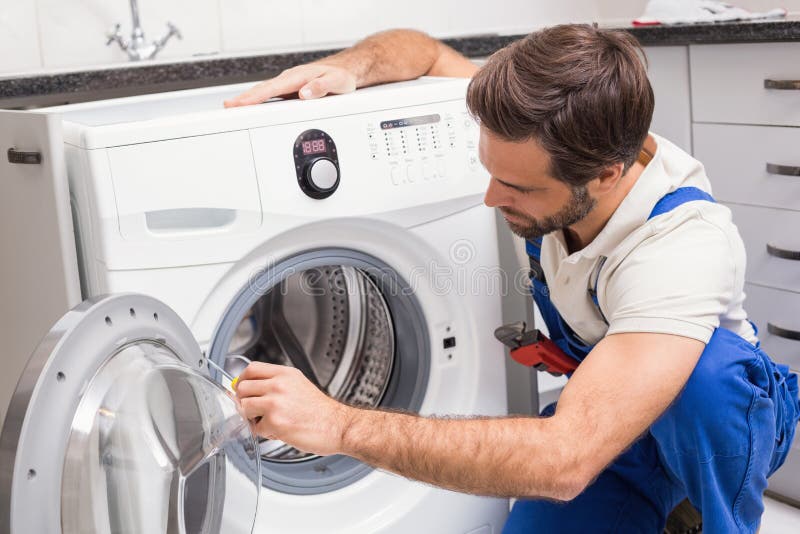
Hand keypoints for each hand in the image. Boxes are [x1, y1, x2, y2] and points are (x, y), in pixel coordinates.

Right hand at [223, 63, 356, 107]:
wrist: (345, 71)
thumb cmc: (342, 77)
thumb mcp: (337, 83)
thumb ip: (321, 88)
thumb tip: (304, 94)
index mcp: (299, 77)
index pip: (273, 88)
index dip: (257, 96)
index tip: (243, 102)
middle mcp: (291, 79)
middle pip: (264, 89)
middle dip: (245, 98)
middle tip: (228, 106)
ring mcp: (289, 85)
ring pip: (265, 91)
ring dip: (249, 99)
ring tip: (233, 107)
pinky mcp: (290, 90)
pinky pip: (271, 94)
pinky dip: (259, 99)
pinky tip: (251, 105)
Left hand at [234, 362, 353, 455]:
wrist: (338, 426)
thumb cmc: (322, 411)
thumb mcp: (299, 385)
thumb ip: (276, 384)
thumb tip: (252, 389)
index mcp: (285, 374)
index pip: (251, 369)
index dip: (243, 380)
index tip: (243, 389)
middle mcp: (279, 385)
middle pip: (242, 387)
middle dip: (244, 400)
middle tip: (253, 409)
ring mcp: (275, 403)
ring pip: (244, 406)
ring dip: (251, 417)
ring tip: (266, 421)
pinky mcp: (275, 422)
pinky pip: (255, 428)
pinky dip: (263, 432)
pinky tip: (277, 431)